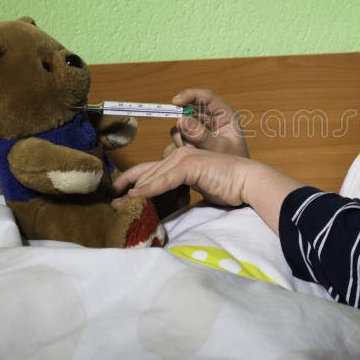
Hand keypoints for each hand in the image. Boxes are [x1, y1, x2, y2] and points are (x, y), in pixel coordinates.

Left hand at [114, 146, 251, 207]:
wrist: (247, 181)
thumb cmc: (227, 187)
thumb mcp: (198, 189)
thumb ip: (180, 191)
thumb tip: (163, 204)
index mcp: (180, 159)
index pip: (150, 170)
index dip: (131, 181)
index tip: (118, 195)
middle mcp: (179, 154)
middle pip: (146, 172)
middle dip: (127, 188)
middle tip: (112, 204)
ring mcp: (184, 158)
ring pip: (153, 176)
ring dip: (134, 192)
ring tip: (119, 205)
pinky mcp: (190, 165)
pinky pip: (165, 179)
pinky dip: (150, 189)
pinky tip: (136, 197)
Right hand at [165, 89, 248, 157]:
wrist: (233, 184)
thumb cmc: (234, 164)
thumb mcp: (219, 149)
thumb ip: (201, 136)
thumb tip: (181, 120)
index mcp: (224, 115)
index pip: (205, 97)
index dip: (189, 95)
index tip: (175, 101)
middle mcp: (210, 121)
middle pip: (189, 112)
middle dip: (184, 126)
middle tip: (187, 142)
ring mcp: (199, 131)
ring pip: (180, 127)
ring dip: (182, 140)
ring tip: (194, 155)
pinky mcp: (190, 142)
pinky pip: (177, 141)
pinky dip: (177, 149)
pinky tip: (186, 160)